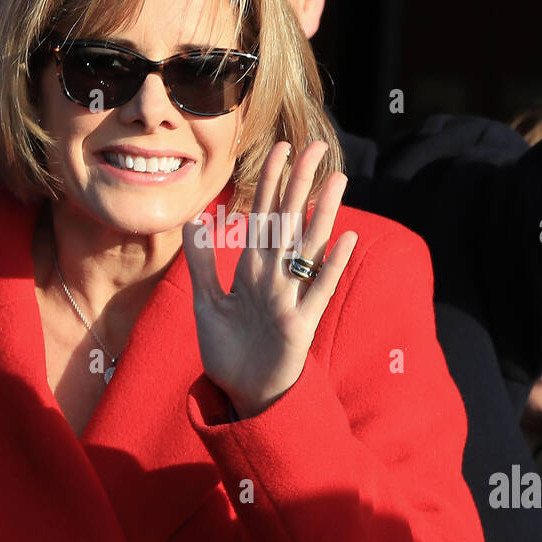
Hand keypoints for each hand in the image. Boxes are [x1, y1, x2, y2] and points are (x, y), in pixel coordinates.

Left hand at [183, 141, 358, 419]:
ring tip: (337, 180)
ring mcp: (291, 297)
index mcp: (253, 269)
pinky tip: (346, 239)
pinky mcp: (301, 324)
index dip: (269, 182)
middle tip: (315, 147)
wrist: (244, 395)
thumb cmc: (229, 351)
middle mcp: (275, 276)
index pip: (262, 215)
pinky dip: (329, 266)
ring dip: (322, 213)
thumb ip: (202, 263)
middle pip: (288, 221)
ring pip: (307, 246)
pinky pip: (317, 290)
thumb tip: (195, 221)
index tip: (278, 148)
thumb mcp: (207, 303)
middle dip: (299, 184)